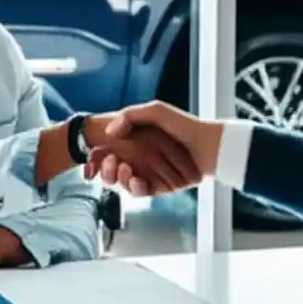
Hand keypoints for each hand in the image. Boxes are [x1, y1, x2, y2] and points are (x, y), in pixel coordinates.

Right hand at [80, 109, 203, 195]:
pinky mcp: (160, 187)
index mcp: (137, 141)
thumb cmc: (184, 126)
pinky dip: (135, 188)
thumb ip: (129, 116)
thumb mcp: (155, 111)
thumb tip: (110, 132)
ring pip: (123, 183)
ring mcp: (150, 174)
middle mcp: (141, 159)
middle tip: (109, 161)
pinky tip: (136, 179)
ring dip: (117, 178)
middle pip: (112, 170)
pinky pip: (140, 192)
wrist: (208, 145)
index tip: (94, 152)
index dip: (98, 155)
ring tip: (123, 167)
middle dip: (105, 168)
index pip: (110, 151)